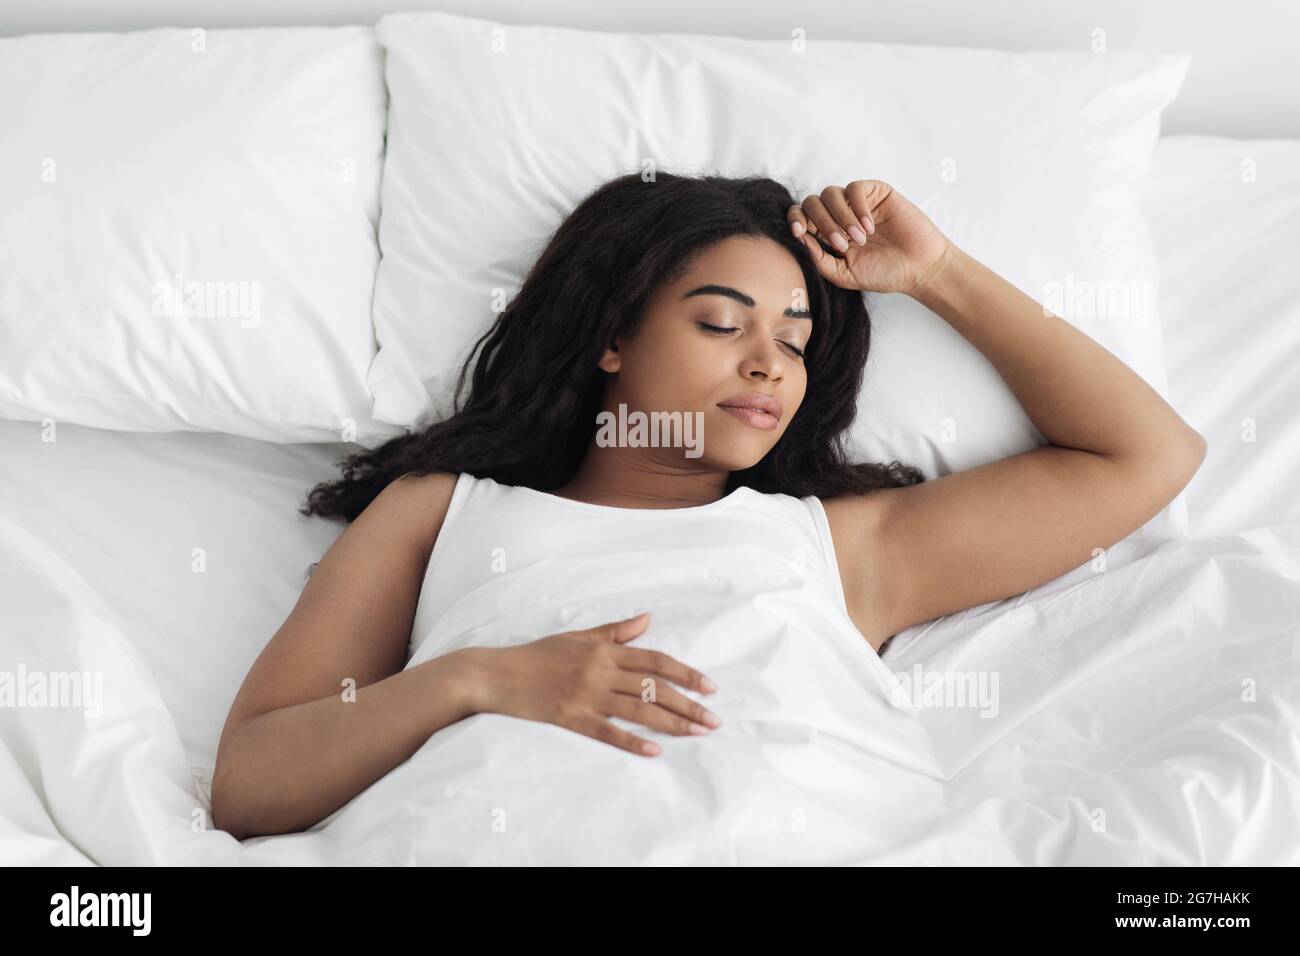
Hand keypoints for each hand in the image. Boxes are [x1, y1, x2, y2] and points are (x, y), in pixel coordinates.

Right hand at [464, 611, 721, 756]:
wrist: (497, 674)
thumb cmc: (537, 655)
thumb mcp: (577, 637)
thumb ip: (615, 631)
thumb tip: (648, 618)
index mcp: (604, 650)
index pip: (655, 660)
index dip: (685, 673)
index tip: (710, 686)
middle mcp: (600, 671)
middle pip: (655, 688)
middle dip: (688, 704)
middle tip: (714, 720)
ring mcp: (586, 696)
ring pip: (639, 710)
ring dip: (673, 723)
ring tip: (698, 733)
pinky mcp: (571, 718)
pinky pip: (608, 732)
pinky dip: (633, 741)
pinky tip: (655, 752)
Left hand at [787, 179, 952, 295]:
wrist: (918, 268)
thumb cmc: (883, 273)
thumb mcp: (843, 274)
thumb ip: (818, 259)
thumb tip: (798, 238)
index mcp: (827, 233)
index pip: (800, 216)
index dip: (795, 219)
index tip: (798, 232)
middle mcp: (839, 215)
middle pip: (812, 203)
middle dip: (822, 223)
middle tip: (843, 245)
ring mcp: (857, 202)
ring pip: (831, 193)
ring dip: (841, 217)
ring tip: (860, 239)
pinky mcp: (876, 192)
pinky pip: (855, 188)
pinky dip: (858, 207)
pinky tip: (869, 226)